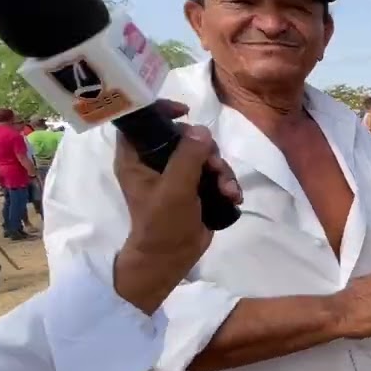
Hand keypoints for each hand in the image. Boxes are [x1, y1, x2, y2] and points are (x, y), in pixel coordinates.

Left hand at [112, 99, 241, 314]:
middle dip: (207, 151)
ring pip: (204, 156)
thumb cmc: (162, 224)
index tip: (185, 112)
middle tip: (216, 167)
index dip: (162, 111)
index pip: (143, 122)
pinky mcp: (195, 189)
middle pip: (184, 138)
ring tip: (229, 190)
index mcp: (137, 159)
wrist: (171, 259)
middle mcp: (155, 163)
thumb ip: (188, 157)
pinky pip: (213, 173)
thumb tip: (201, 130)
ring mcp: (177, 176)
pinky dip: (225, 182)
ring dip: (222, 170)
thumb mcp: (175, 188)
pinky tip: (233, 196)